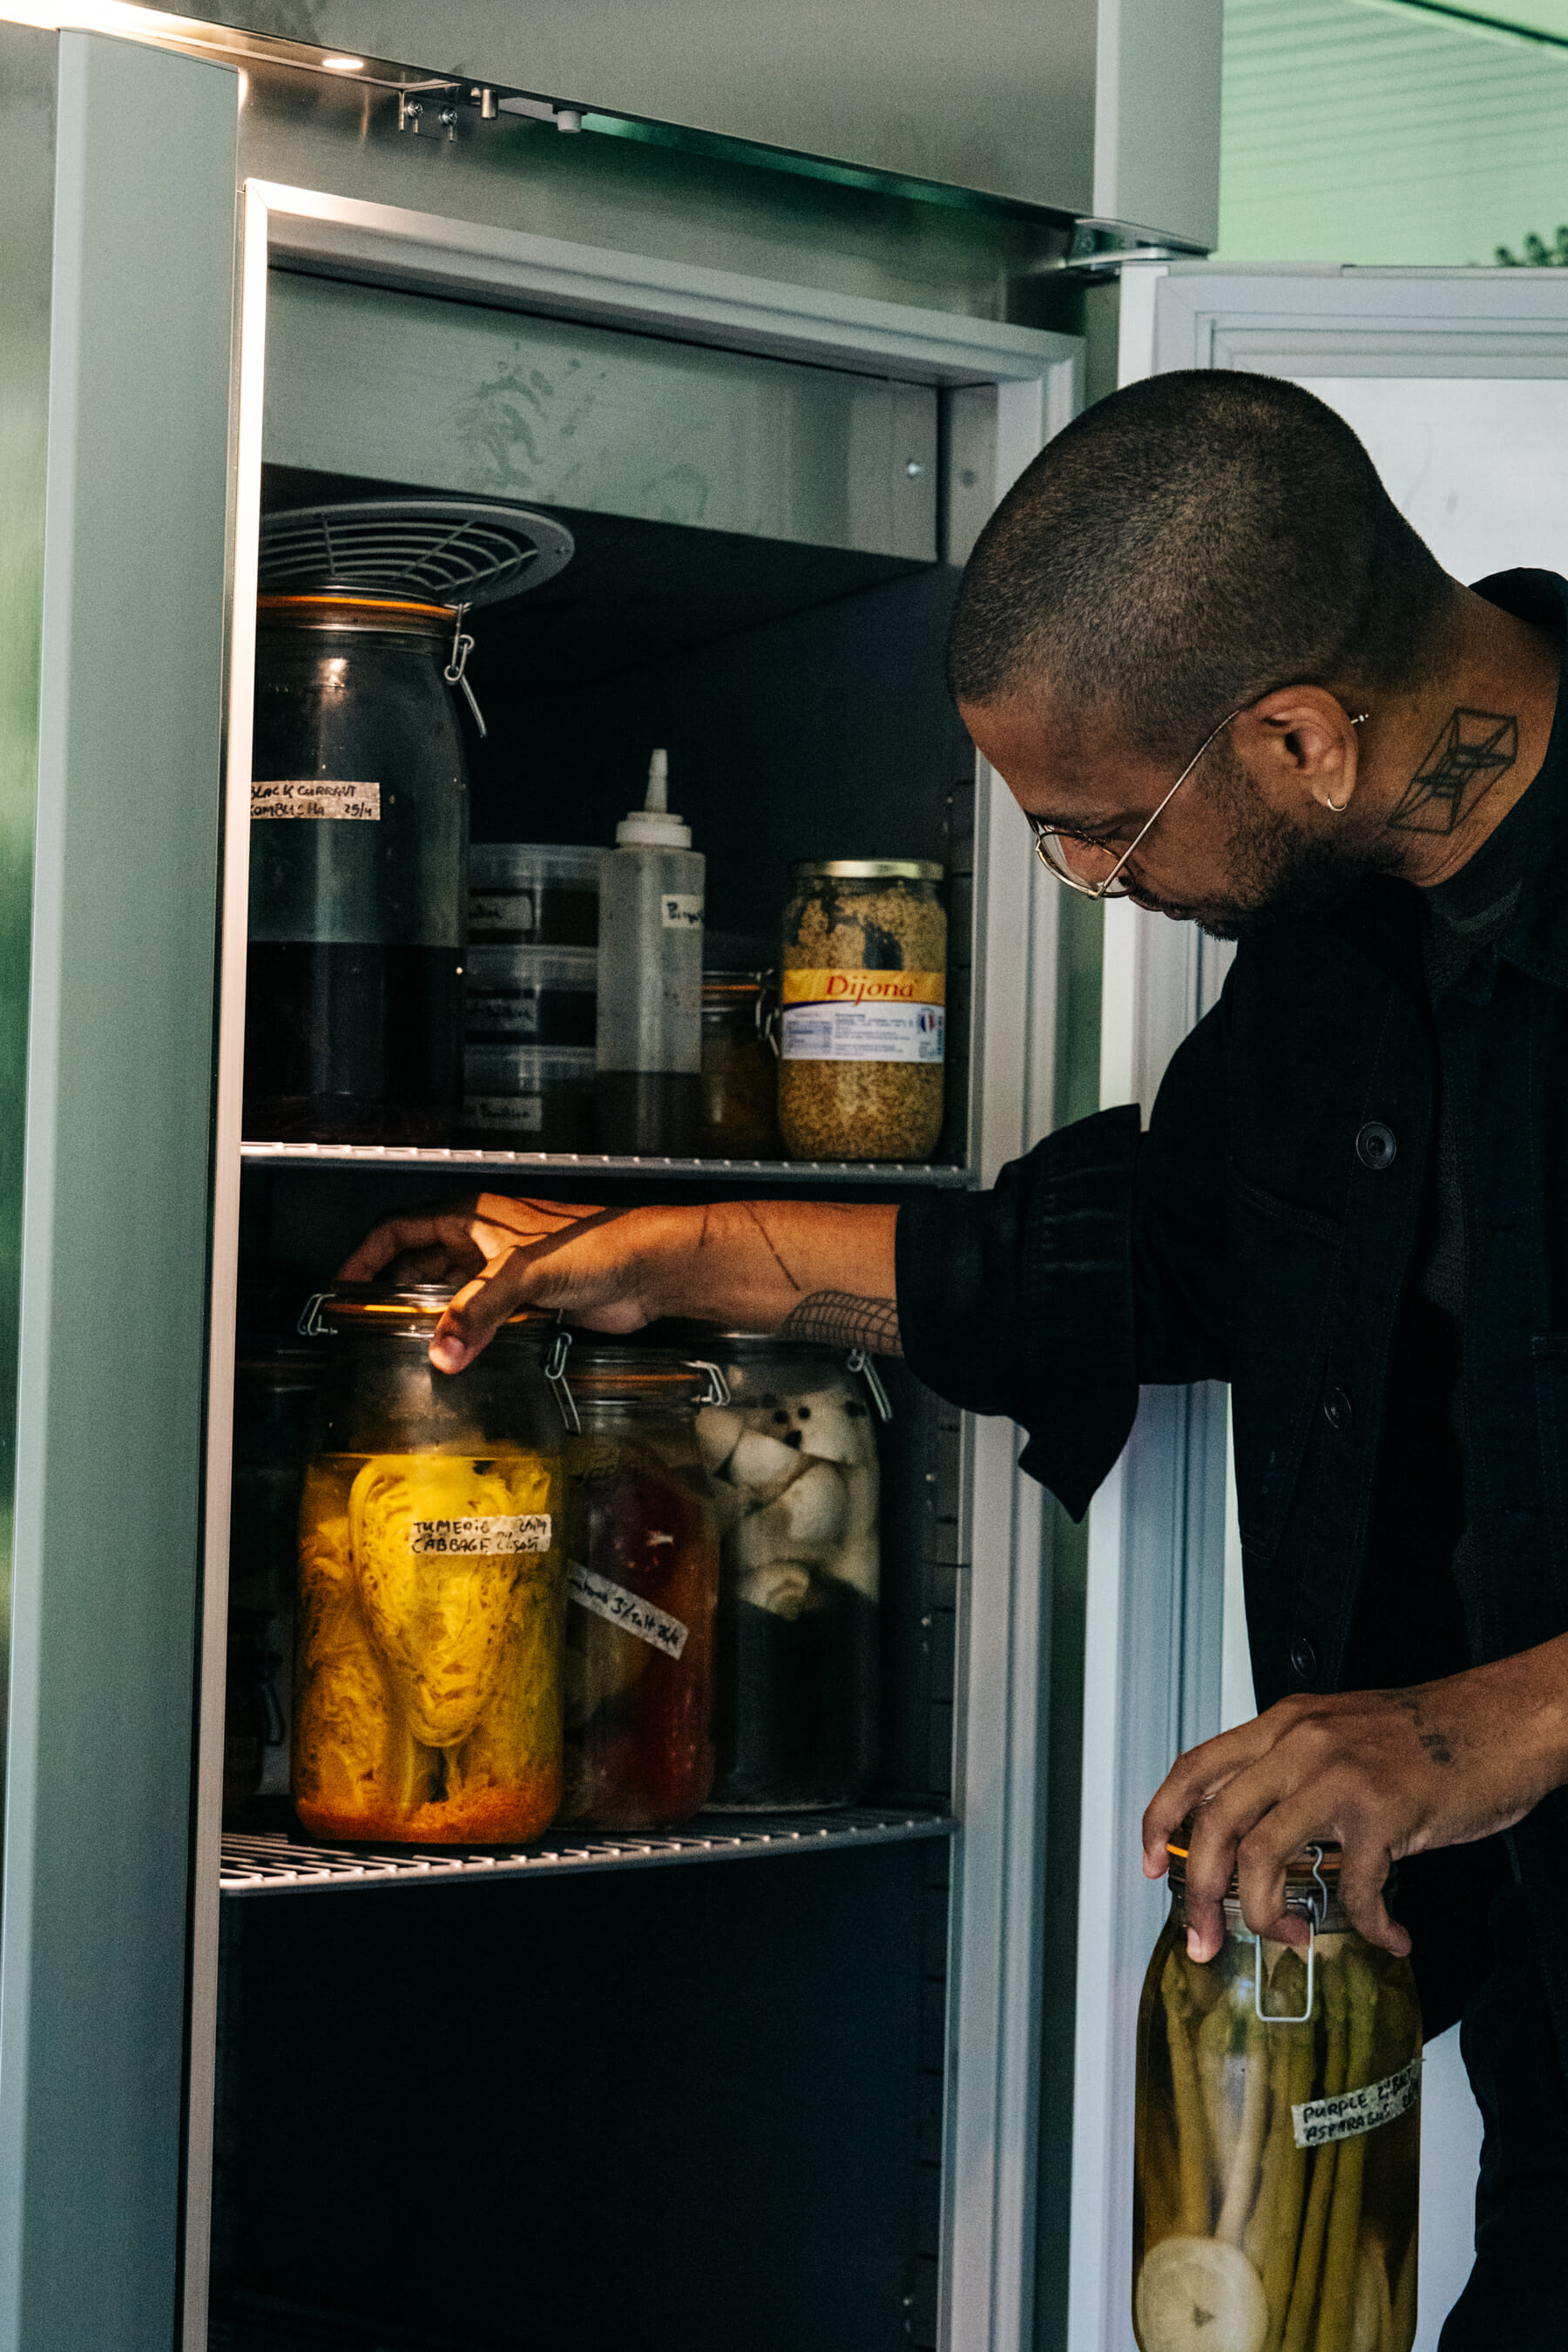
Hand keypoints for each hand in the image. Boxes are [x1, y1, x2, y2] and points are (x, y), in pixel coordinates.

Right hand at [336, 1194, 653, 1371]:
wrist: (648, 1266)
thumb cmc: (597, 1243)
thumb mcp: (523, 1272)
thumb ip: (478, 1311)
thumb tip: (441, 1350)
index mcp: (471, 1217)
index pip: (398, 1229)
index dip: (366, 1255)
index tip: (343, 1286)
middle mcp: (482, 1241)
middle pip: (419, 1264)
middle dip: (393, 1292)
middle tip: (367, 1325)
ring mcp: (504, 1270)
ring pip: (450, 1293)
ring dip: (430, 1318)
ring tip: (403, 1346)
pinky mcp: (527, 1299)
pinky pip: (481, 1316)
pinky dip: (465, 1334)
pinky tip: (455, 1356)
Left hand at [1141, 1643, 1567, 1961]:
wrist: (1503, 1719)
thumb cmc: (1427, 1734)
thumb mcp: (1338, 1733)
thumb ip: (1291, 1769)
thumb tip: (1250, 1829)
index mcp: (1282, 1724)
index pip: (1195, 1767)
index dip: (1159, 1819)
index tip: (1148, 1864)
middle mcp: (1299, 1743)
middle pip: (1215, 1823)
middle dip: (1197, 1893)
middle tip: (1202, 1938)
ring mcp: (1338, 1776)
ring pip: (1261, 1856)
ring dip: (1264, 1916)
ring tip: (1288, 1942)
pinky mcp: (1384, 1812)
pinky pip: (1356, 1887)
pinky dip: (1369, 1924)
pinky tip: (1388, 1934)